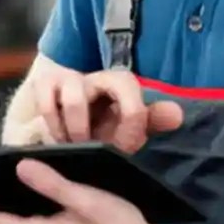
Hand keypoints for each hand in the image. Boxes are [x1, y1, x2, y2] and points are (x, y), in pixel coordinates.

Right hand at [35, 69, 182, 152]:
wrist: (65, 131)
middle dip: (102, 129)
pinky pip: (47, 102)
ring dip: (74, 131)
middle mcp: (96, 76)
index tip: (124, 146)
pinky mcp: (45, 83)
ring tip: (73, 145)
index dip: (132, 121)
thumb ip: (152, 121)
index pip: (133, 93)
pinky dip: (52, 126)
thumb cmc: (101, 129)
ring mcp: (68, 78)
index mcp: (121, 85)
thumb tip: (177, 114)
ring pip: (74, 100)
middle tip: (92, 147)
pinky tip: (58, 138)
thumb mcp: (127, 130)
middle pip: (107, 91)